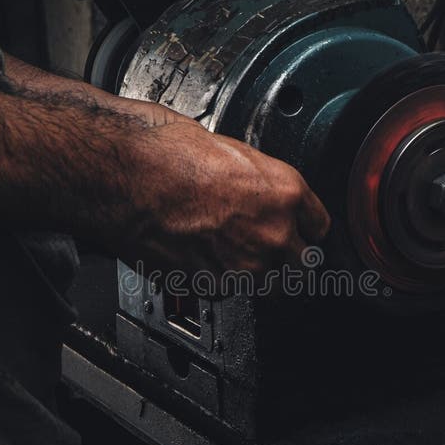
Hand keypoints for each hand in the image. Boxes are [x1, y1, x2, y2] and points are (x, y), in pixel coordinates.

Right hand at [101, 116, 330, 276]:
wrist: (126, 177)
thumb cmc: (167, 155)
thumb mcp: (232, 154)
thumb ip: (260, 185)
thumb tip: (261, 195)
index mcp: (286, 193)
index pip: (318, 227)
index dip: (302, 227)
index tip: (294, 228)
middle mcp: (273, 234)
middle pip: (300, 262)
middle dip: (283, 254)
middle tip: (257, 241)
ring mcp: (244, 266)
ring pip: (266, 283)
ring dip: (251, 271)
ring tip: (221, 247)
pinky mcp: (212, 287)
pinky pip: (226, 290)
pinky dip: (215, 279)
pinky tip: (197, 254)